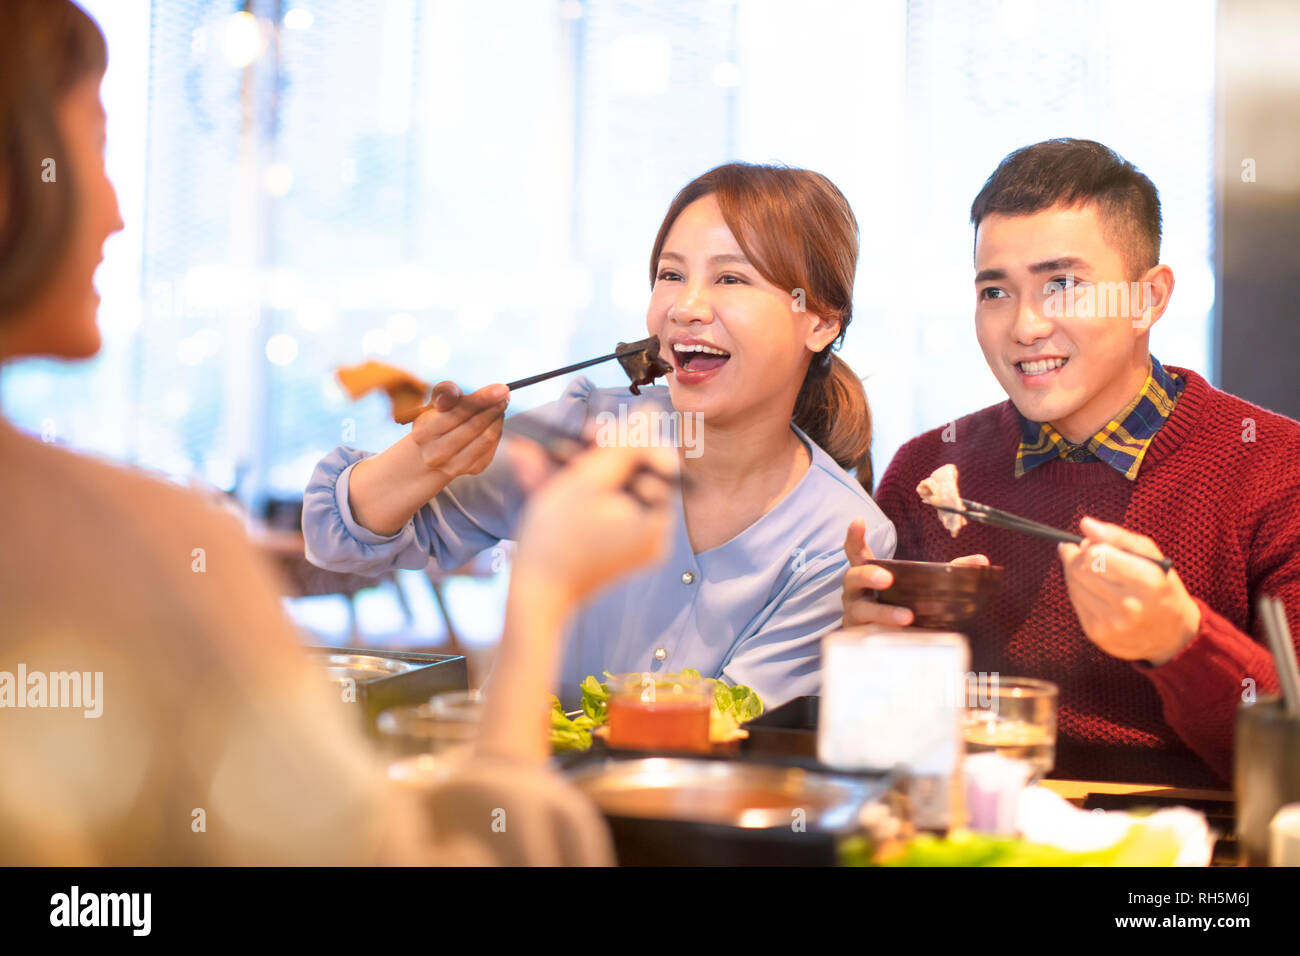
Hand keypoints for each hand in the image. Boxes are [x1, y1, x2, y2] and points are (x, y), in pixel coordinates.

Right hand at [410, 381, 509, 483]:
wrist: (431, 456)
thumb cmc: (435, 423)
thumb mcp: (433, 405)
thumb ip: (444, 392)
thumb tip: (455, 391)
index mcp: (424, 433)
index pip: (458, 412)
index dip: (482, 399)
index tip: (501, 388)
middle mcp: (437, 453)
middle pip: (475, 425)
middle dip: (494, 407)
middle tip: (504, 394)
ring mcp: (455, 465)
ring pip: (487, 437)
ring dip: (498, 418)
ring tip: (499, 405)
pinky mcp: (473, 469)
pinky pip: (493, 445)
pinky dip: (497, 430)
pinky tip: (493, 421)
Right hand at [511, 436, 675, 606]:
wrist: (533, 596)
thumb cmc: (556, 539)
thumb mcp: (589, 479)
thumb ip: (623, 444)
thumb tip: (650, 414)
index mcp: (657, 518)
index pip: (657, 460)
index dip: (628, 439)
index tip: (595, 433)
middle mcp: (653, 533)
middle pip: (631, 475)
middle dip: (594, 454)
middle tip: (571, 442)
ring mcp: (632, 543)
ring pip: (607, 490)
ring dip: (573, 469)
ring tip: (534, 458)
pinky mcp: (609, 549)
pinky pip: (596, 509)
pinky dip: (571, 493)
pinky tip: (535, 475)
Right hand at [840, 518, 988, 626]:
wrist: (900, 643)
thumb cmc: (908, 607)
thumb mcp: (925, 587)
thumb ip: (950, 572)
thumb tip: (981, 561)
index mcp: (870, 574)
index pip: (857, 552)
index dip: (855, 536)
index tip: (859, 521)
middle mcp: (858, 592)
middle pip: (853, 577)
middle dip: (868, 575)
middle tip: (887, 579)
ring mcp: (857, 615)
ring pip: (861, 610)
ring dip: (884, 612)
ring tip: (907, 617)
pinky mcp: (862, 638)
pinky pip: (868, 636)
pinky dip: (885, 635)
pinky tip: (902, 637)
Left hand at [1058, 515, 1200, 665]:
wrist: (1173, 635)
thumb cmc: (1160, 587)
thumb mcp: (1151, 556)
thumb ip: (1117, 536)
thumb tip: (1085, 524)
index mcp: (1147, 582)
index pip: (1095, 556)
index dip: (1088, 546)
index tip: (1089, 544)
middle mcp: (1128, 606)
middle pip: (1079, 569)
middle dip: (1078, 558)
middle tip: (1086, 555)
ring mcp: (1111, 623)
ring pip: (1073, 585)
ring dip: (1076, 574)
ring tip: (1094, 574)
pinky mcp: (1098, 634)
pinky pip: (1075, 603)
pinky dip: (1080, 593)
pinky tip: (1096, 592)